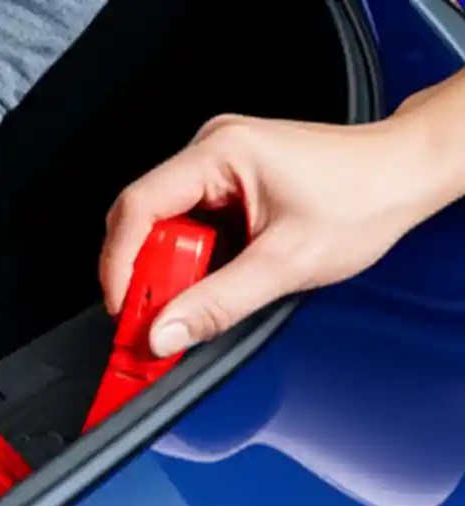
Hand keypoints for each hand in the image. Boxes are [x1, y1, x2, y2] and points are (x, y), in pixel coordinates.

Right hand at [100, 113, 435, 357]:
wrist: (408, 175)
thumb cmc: (366, 197)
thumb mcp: (287, 264)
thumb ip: (219, 304)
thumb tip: (165, 333)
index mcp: (220, 153)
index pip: (139, 207)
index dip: (120, 262)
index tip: (124, 306)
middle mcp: (212, 151)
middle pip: (147, 218)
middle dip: (148, 273)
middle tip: (158, 316)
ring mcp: (219, 166)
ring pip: (167, 226)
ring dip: (174, 269)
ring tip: (191, 300)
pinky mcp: (229, 184)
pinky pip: (191, 226)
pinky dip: (193, 261)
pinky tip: (209, 281)